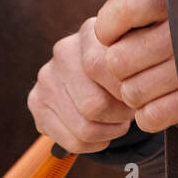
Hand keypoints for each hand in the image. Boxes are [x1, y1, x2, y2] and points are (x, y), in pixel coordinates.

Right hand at [27, 16, 135, 153]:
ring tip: (116, 121)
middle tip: (128, 112)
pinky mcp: (36, 102)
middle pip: (94, 104)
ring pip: (84, 127)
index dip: (126, 91)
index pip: (103, 67)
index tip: (139, 95)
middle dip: (119, 116)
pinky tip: (99, 130)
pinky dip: (93, 144)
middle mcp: (63, 50)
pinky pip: (71, 141)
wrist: (98, 77)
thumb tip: (142, 86)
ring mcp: (46, 76)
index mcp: (90, 32)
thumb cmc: (123, 71)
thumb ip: (141, 63)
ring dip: (108, 132)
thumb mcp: (137, 58)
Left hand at [95, 0, 177, 132]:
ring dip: (135, 95)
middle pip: (120, 57)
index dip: (106, 27)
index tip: (109, 38)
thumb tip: (123, 16)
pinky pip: (154, 114)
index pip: (121, 8)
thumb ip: (168, 2)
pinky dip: (150, 116)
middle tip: (132, 71)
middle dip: (120, 70)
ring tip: (149, 90)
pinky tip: (161, 107)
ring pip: (133, 90)